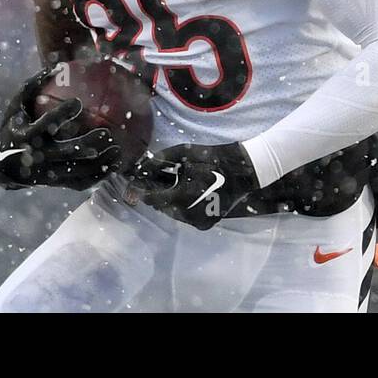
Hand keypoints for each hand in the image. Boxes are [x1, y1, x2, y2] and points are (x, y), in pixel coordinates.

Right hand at [0, 66, 121, 190]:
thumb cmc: (14, 127)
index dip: (60, 115)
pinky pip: (80, 183)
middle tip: (106, 133)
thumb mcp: (16, 106)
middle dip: (86, 144)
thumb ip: (33, 86)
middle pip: (65, 152)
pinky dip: (99, 177)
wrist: (4, 166)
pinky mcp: (56, 183)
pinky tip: (115, 165)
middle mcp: (38, 157)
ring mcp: (48, 173)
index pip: (45, 125)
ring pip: (77, 171)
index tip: (78, 103)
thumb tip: (57, 66)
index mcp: (26, 135)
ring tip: (117, 150)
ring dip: (99, 163)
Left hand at [129, 142, 258, 229]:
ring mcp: (199, 222)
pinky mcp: (207, 224)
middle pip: (162, 208)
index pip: (152, 199)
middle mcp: (189, 215)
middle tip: (153, 182)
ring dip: (168, 202)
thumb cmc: (212, 158)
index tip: (134, 184)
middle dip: (155, 195)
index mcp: (182, 197)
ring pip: (174, 214)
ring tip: (170, 185)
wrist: (243, 169)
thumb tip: (139, 168)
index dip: (141, 191)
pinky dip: (182, 207)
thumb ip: (158, 161)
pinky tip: (185, 194)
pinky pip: (186, 217)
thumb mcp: (183, 153)